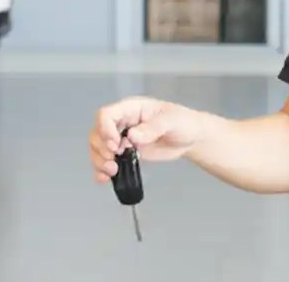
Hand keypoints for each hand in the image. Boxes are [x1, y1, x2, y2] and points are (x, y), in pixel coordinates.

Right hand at [90, 96, 204, 182]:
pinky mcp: (125, 154)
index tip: (115, 145)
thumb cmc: (183, 122)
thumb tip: (132, 136)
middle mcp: (123, 123)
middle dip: (101, 149)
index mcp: (131, 109)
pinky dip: (101, 170)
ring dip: (99, 161)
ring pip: (98, 148)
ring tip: (113, 172)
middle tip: (113, 161)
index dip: (105, 130)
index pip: (106, 114)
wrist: (191, 138)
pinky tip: (105, 179)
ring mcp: (122, 139)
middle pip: (97, 132)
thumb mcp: (171, 121)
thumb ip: (153, 127)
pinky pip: (106, 161)